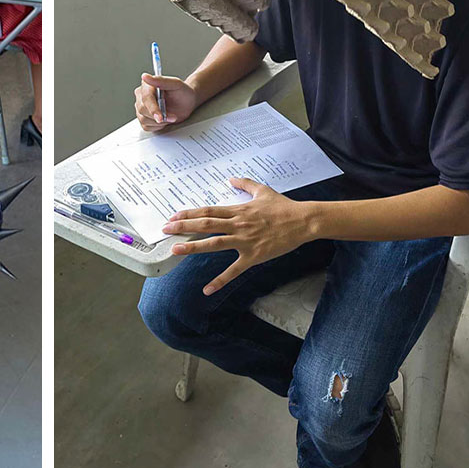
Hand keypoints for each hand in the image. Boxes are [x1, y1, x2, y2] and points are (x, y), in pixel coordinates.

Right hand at [134, 74, 198, 130]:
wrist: (187, 102)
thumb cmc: (182, 92)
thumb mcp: (175, 84)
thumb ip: (161, 81)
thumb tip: (145, 76)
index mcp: (147, 86)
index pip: (146, 98)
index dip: (153, 109)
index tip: (160, 117)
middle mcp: (141, 97)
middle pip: (142, 110)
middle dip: (159, 116)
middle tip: (172, 116)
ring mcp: (142, 108)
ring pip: (144, 119)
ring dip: (159, 122)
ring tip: (170, 117)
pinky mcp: (145, 118)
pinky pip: (146, 126)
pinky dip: (157, 126)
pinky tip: (164, 120)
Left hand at [163, 178, 314, 294]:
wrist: (303, 221)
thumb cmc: (284, 207)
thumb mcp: (263, 190)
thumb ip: (245, 184)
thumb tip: (231, 178)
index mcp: (238, 210)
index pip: (208, 211)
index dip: (189, 213)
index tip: (173, 215)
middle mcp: (237, 224)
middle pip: (205, 225)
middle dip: (183, 226)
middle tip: (165, 229)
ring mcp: (245, 241)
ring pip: (214, 244)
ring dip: (193, 247)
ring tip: (175, 250)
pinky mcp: (254, 256)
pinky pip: (233, 270)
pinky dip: (220, 280)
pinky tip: (207, 289)